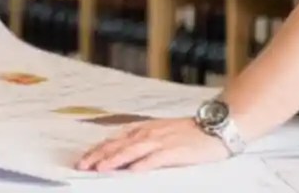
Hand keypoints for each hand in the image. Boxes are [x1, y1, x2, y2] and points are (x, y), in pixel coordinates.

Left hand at [74, 117, 229, 172]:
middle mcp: (149, 133)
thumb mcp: (161, 132)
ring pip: (133, 150)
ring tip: (100, 168)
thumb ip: (142, 140)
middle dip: (99, 155)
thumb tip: (122, 152)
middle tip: (83, 165)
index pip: (115, 139)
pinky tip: (132, 171)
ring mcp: (162, 141)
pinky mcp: (175, 151)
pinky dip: (142, 164)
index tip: (83, 159)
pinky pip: (155, 158)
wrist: (216, 127)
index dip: (98, 150)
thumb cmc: (190, 133)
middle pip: (119, 144)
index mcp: (144, 129)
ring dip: (115, 159)